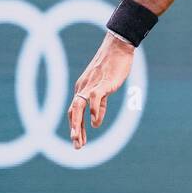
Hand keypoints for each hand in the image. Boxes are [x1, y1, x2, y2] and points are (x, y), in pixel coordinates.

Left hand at [68, 33, 134, 149]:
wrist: (118, 46)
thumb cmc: (112, 65)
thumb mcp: (104, 87)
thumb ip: (99, 103)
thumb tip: (95, 122)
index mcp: (82, 88)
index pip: (74, 111)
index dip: (75, 127)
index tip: (79, 141)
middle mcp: (83, 87)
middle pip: (73, 111)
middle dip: (74, 130)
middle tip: (77, 146)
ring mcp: (92, 85)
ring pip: (79, 106)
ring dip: (78, 124)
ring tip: (78, 139)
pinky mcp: (102, 82)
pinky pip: (94, 98)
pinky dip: (93, 110)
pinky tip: (95, 123)